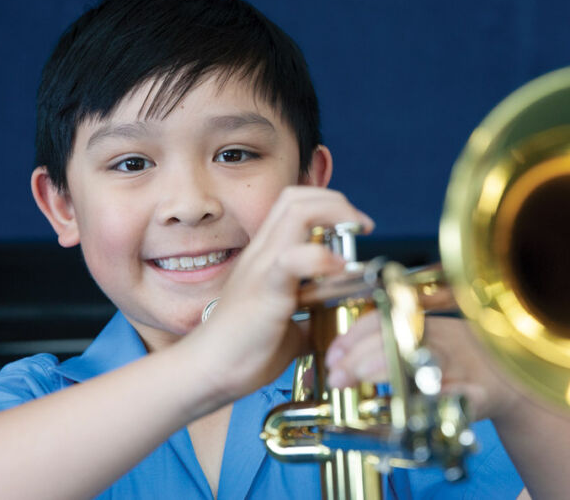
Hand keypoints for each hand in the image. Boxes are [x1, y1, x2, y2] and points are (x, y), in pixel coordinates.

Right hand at [199, 186, 373, 397]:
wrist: (209, 371)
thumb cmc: (245, 349)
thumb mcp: (289, 326)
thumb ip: (312, 317)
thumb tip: (338, 323)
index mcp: (267, 256)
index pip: (294, 203)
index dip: (330, 204)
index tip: (357, 227)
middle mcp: (262, 252)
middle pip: (297, 198)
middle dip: (337, 202)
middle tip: (360, 226)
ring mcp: (261, 267)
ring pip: (295, 212)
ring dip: (334, 216)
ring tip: (353, 239)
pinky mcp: (264, 289)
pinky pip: (292, 258)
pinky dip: (322, 257)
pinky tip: (338, 270)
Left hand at [325, 312, 526, 422]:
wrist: (510, 379)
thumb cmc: (455, 359)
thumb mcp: (419, 341)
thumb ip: (379, 345)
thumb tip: (338, 358)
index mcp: (424, 324)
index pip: (381, 320)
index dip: (352, 336)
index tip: (333, 358)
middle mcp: (442, 339)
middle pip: (398, 338)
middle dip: (362, 356)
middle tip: (338, 376)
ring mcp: (462, 366)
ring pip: (424, 360)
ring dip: (388, 368)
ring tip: (361, 380)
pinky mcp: (478, 395)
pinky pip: (453, 396)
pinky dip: (431, 399)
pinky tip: (407, 406)